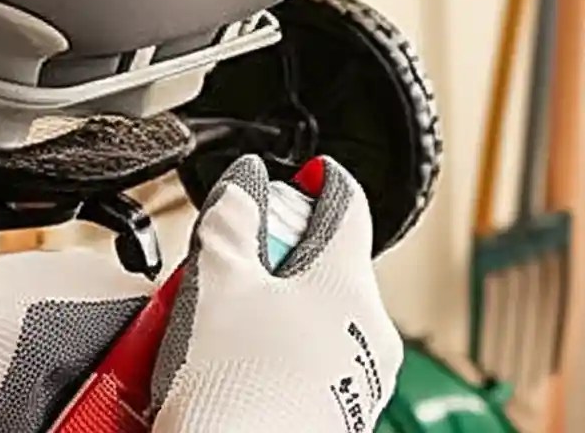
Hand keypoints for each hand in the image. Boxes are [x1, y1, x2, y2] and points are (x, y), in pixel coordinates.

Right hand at [150, 155, 402, 432]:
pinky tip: (229, 373)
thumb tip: (245, 182)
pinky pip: (309, 368)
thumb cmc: (237, 390)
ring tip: (214, 330)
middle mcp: (370, 332)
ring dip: (270, 312)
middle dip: (275, 260)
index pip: (347, 206)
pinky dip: (273, 358)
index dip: (319, 182)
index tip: (304, 176)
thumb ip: (232, 219)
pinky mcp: (340, 419)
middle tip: (227, 268)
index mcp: (348, 285)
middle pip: (326, 268)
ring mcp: (359, 381)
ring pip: (316, 320)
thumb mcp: (217, 282)